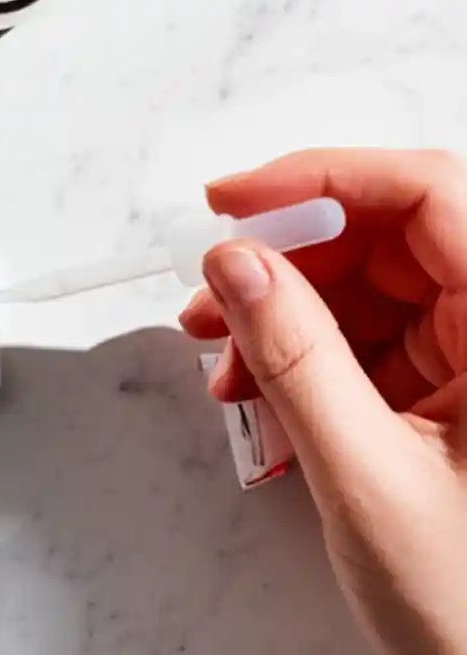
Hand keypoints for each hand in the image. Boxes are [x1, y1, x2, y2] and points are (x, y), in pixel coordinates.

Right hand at [179, 148, 466, 654]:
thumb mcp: (367, 475)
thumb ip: (296, 359)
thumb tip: (238, 267)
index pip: (426, 196)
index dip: (323, 179)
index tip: (235, 201)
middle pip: (387, 242)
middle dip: (286, 264)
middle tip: (211, 299)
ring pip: (368, 297)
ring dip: (283, 323)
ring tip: (225, 370)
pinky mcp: (449, 402)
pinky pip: (367, 350)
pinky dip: (304, 369)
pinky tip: (263, 405)